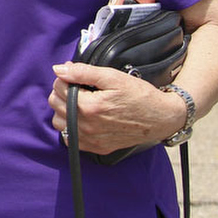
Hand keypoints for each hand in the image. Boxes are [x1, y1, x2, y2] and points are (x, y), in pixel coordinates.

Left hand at [48, 63, 186, 154]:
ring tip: (80, 102)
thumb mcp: (112, 77)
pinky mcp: (97, 148)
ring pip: (59, 122)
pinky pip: (70, 139)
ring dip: (64, 110)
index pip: (59, 88)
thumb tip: (58, 70)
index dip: (65, 77)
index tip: (77, 76)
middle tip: (79, 87)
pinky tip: (83, 117)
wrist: (161, 117)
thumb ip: (83, 72)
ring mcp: (92, 139)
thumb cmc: (139, 95)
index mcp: (90, 107)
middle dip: (62, 91)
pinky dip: (71, 127)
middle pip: (55, 104)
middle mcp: (88, 126)